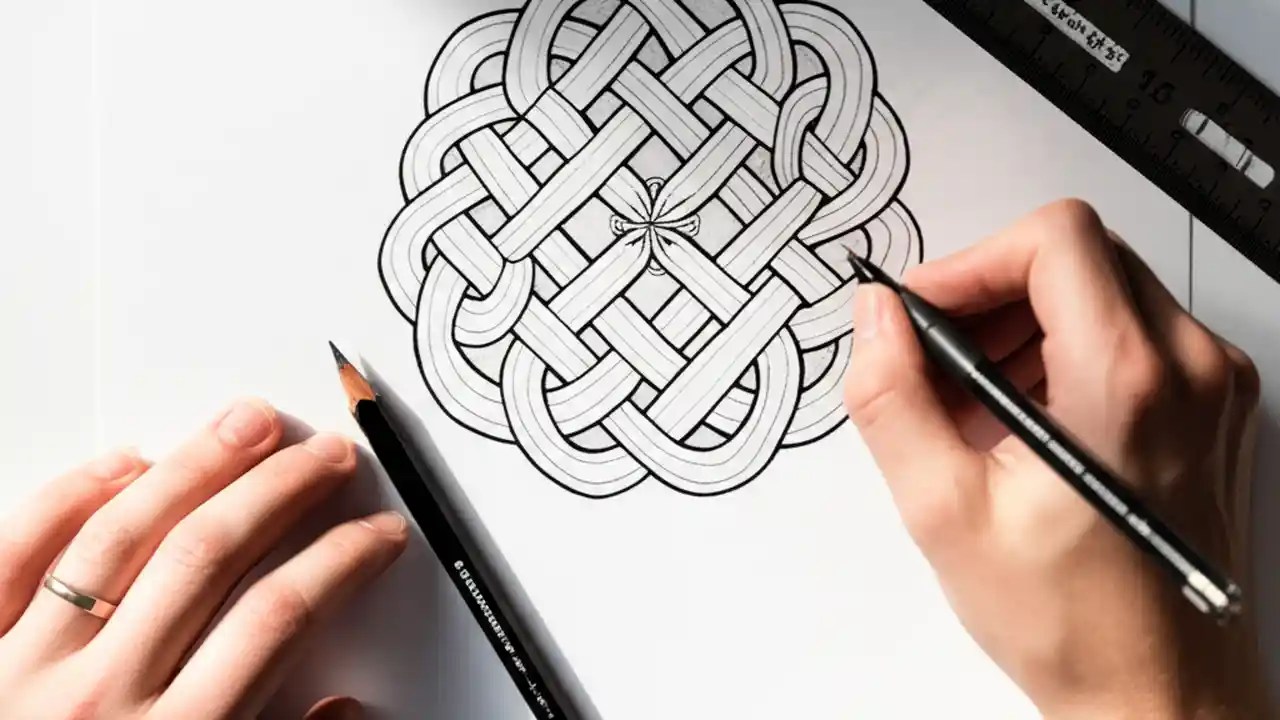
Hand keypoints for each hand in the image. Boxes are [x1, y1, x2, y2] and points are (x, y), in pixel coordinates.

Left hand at [0, 399, 406, 718]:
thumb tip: (347, 712)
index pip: (278, 620)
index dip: (340, 561)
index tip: (377, 533)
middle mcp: (100, 697)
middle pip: (210, 558)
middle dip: (281, 491)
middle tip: (325, 455)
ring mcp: (23, 667)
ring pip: (122, 537)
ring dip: (195, 468)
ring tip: (246, 425)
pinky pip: (15, 553)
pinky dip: (68, 499)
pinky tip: (123, 463)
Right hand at [844, 200, 1270, 718]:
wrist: (1157, 692)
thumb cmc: (1072, 623)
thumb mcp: (944, 511)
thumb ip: (893, 398)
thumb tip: (875, 322)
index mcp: (1126, 381)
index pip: (1053, 238)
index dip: (971, 262)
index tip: (924, 311)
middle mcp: (1188, 369)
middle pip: (1075, 257)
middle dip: (990, 296)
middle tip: (938, 363)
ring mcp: (1211, 387)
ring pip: (1101, 291)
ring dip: (1021, 328)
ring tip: (974, 409)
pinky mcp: (1211, 407)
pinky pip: (1129, 336)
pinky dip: (1062, 356)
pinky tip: (1020, 425)